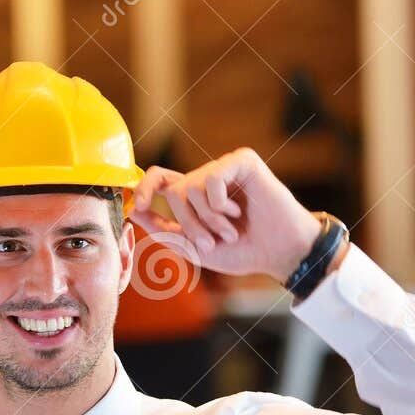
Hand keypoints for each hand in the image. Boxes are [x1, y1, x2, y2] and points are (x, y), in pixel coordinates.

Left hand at [128, 147, 322, 283]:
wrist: (279, 253)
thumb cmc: (243, 251)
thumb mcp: (195, 247)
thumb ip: (165, 230)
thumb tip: (135, 210)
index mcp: (197, 196)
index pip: (160, 178)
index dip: (144, 188)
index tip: (139, 205)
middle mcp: (208, 178)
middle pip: (174, 190)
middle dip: (189, 224)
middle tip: (211, 242)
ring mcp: (225, 168)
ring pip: (191, 187)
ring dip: (208, 220)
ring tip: (231, 230)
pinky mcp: (242, 161)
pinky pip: (212, 179)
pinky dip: (220, 205)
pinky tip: (239, 212)